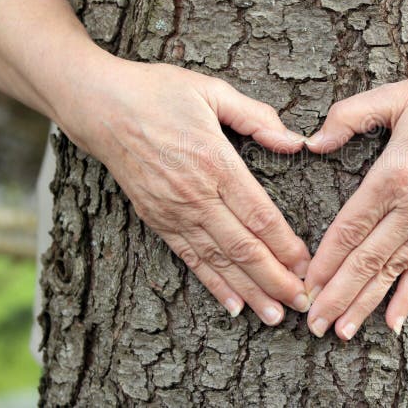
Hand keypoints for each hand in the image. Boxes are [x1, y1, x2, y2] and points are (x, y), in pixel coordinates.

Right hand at [59, 56, 311, 324]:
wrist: (98, 107)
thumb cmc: (157, 92)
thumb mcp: (211, 91)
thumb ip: (256, 116)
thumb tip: (294, 141)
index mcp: (214, 161)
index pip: (258, 214)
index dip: (285, 244)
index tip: (308, 265)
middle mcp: (195, 195)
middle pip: (243, 247)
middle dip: (276, 280)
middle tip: (303, 303)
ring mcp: (174, 212)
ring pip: (220, 261)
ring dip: (250, 291)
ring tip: (275, 316)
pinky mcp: (157, 220)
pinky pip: (190, 259)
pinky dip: (213, 284)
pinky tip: (233, 305)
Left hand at [302, 59, 407, 338]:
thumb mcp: (397, 95)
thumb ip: (349, 116)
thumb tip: (312, 141)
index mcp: (394, 175)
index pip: (350, 228)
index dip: (326, 261)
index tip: (305, 286)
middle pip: (367, 260)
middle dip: (338, 295)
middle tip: (313, 324)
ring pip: (392, 272)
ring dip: (365, 304)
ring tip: (341, 332)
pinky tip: (393, 323)